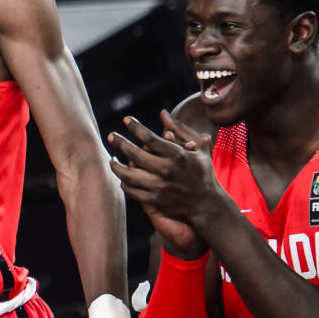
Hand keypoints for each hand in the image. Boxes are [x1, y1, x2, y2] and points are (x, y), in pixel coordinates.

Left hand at [108, 111, 227, 235]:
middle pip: (134, 154)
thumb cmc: (203, 173)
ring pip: (128, 174)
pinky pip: (131, 191)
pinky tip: (122, 177)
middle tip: (111, 136)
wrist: (207, 204)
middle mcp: (166, 170)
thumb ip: (180, 130)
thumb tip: (163, 113)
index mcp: (176, 155)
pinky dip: (124, 183)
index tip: (126, 120)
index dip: (135, 127)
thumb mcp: (198, 149)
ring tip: (112, 159)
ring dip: (116, 166)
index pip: (149, 137)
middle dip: (120, 142)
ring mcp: (159, 186)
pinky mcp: (155, 200)